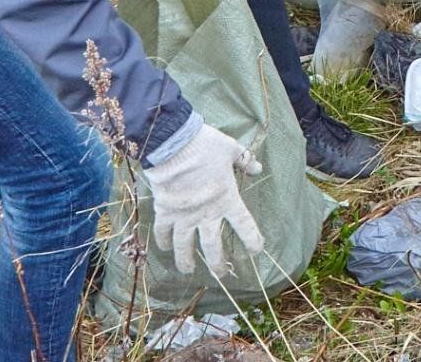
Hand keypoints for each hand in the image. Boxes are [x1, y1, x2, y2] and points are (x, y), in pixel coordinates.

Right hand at [145, 123, 264, 275]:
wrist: (173, 144)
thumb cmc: (206, 145)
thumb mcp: (232, 149)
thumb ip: (245, 161)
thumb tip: (258, 167)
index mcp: (227, 198)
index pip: (244, 225)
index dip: (252, 239)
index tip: (256, 251)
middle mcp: (206, 212)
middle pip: (212, 246)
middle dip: (217, 263)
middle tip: (221, 275)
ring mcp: (184, 215)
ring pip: (185, 246)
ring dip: (186, 260)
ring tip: (188, 271)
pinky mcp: (164, 212)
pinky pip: (163, 232)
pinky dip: (163, 241)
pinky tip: (164, 249)